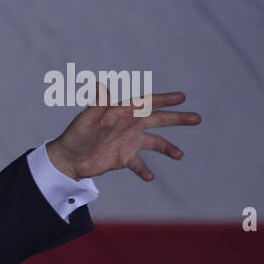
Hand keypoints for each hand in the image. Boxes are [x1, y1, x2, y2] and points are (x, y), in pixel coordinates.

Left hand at [46, 84, 199, 181]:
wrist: (66, 159)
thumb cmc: (75, 135)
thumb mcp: (85, 121)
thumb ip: (96, 106)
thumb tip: (101, 86)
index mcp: (122, 112)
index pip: (146, 103)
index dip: (163, 100)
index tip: (181, 97)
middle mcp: (129, 125)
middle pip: (158, 120)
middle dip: (177, 118)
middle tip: (197, 118)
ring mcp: (128, 142)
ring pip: (154, 142)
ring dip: (167, 147)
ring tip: (179, 155)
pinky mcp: (124, 158)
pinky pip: (139, 164)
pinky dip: (145, 170)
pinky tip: (150, 177)